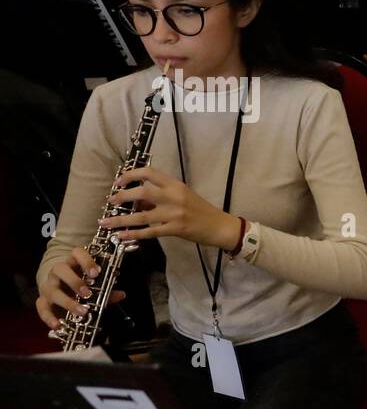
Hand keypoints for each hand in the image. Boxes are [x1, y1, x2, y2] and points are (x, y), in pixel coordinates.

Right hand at [36, 246, 125, 330]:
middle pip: (60, 269)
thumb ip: (106, 289)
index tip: (96, 272)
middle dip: (74, 281)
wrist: (57, 286)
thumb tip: (121, 294)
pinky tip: (58, 325)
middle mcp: (58, 272)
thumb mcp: (93, 284)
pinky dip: (49, 317)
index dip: (86, 260)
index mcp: (73, 263)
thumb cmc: (80, 283)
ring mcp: (49, 286)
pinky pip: (42, 308)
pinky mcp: (42, 300)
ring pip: (52, 290)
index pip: (76, 253)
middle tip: (88, 293)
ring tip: (81, 311)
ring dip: (66, 301)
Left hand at [98, 166, 241, 250]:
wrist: (219, 226)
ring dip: (121, 219)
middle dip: (122, 196)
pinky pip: (150, 232)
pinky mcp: (175, 229)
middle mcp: (174, 196)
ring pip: (141, 215)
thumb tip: (137, 200)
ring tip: (105, 222)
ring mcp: (174, 213)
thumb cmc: (200, 210)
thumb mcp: (182, 196)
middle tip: (111, 201)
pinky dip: (133, 234)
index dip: (130, 175)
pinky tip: (121, 236)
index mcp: (175, 184)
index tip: (119, 182)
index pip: (149, 173)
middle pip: (142, 192)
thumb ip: (161, 196)